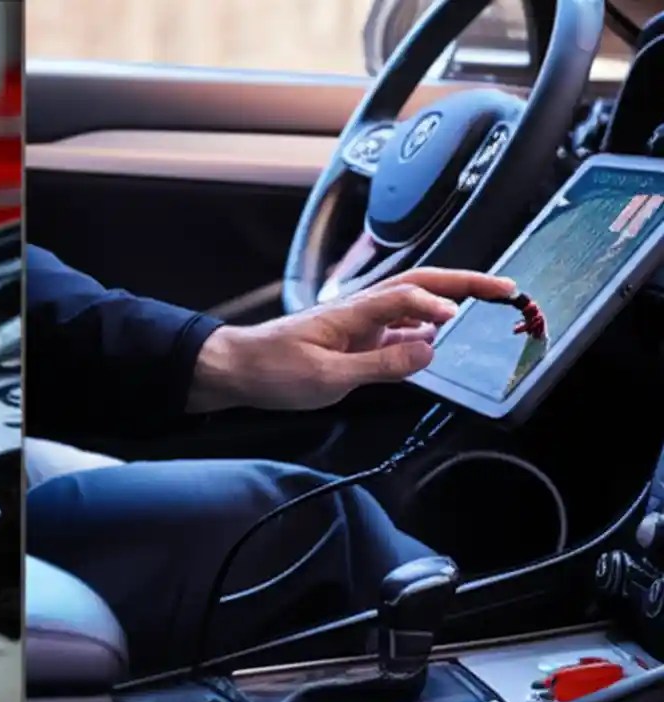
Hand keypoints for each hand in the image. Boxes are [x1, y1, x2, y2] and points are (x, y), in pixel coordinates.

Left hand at [189, 268, 517, 411]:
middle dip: (465, 285)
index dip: (439, 303)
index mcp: (353, 312)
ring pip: (414, 308)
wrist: (236, 369)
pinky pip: (399, 333)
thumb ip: (380, 365)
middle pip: (422, 287)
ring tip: (488, 308)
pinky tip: (438, 345)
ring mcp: (360, 324)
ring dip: (450, 305)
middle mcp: (361, 311)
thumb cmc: (271, 369)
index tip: (465, 314)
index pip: (409, 295)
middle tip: (504, 289)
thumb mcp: (327, 377)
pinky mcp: (355, 341)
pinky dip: (425, 335)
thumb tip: (427, 352)